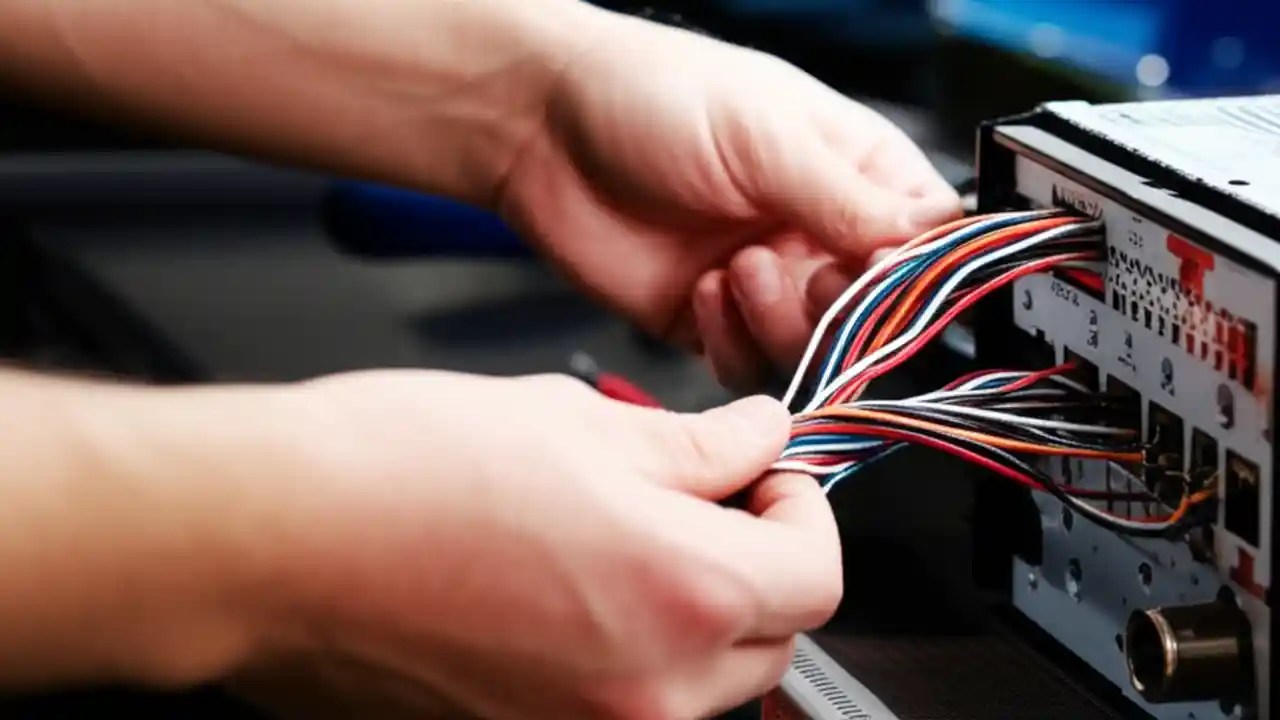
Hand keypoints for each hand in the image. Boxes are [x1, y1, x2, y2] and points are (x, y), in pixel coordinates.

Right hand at [225, 371, 840, 719]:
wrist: (266, 545)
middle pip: (772, 638)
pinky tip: (570, 595)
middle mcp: (650, 691)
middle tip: (704, 500)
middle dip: (756, 564)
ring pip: (705, 684)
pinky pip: (626, 709)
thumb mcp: (575, 421)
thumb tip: (757, 439)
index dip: (803, 509)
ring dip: (697, 616)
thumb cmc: (396, 470)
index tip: (765, 476)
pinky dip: (630, 657)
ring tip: (624, 543)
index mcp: (681, 592)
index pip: (819, 572)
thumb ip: (694, 444)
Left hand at [500, 11, 960, 391]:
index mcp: (850, 171)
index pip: (925, 240)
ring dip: (781, 322)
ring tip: (737, 268)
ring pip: (815, 347)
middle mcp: (814, 231)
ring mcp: (763, 280)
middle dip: (843, 305)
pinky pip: (747, 367)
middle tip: (803, 270)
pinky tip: (702, 294)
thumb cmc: (650, 95)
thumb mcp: (764, 135)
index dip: (916, 272)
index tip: (886, 277)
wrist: (539, 127)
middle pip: (877, 310)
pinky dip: (732, 345)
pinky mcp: (710, 321)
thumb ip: (846, 197)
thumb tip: (927, 239)